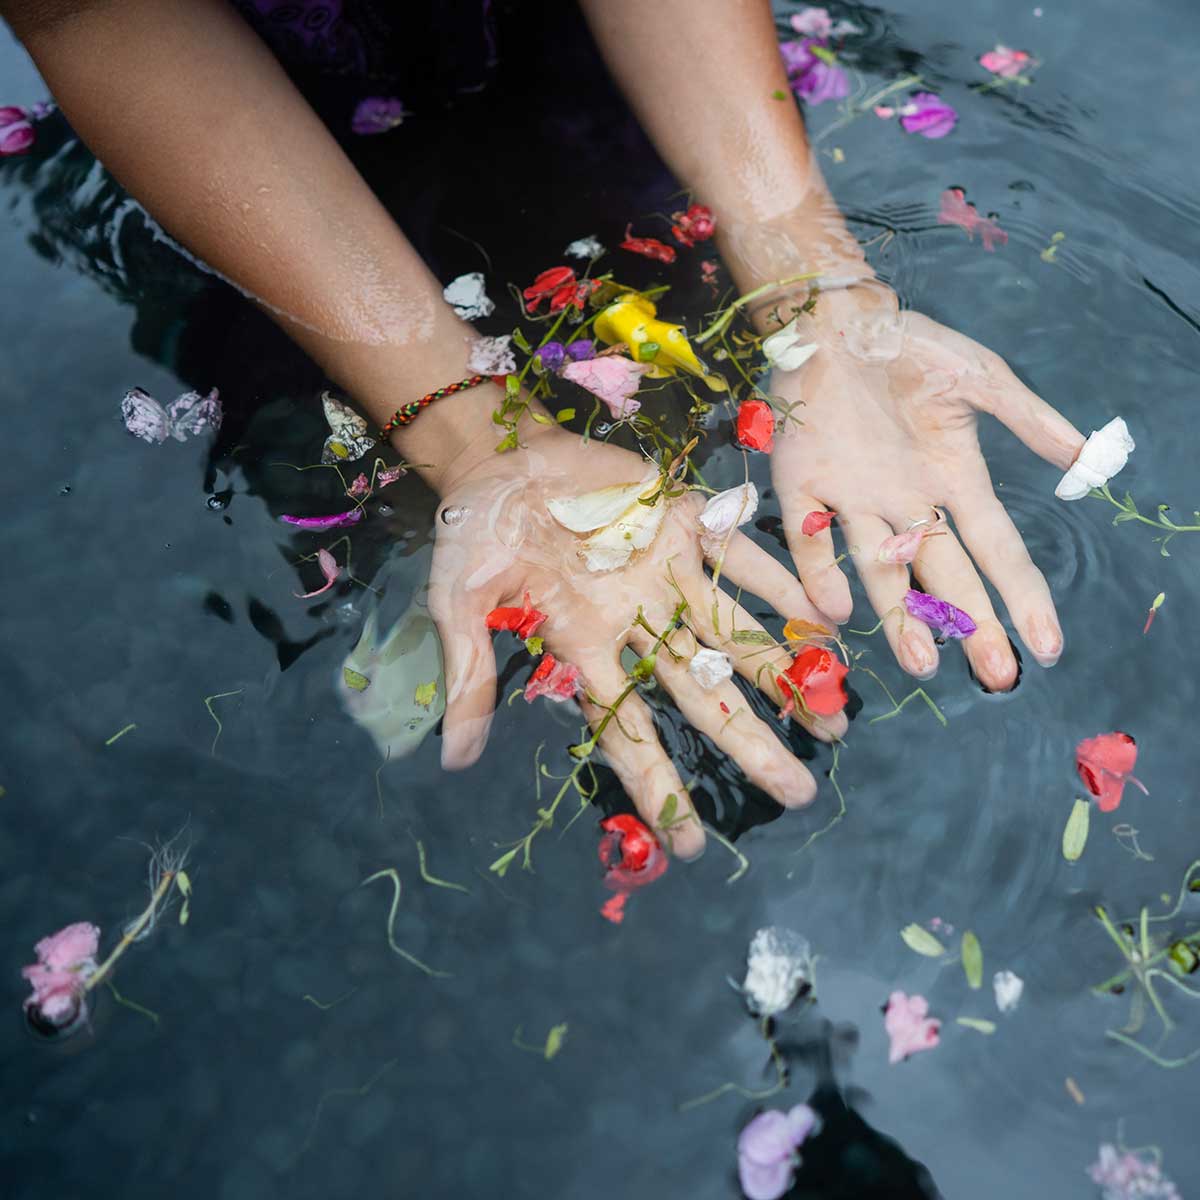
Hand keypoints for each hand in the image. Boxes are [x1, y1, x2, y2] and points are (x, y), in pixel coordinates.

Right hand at [426, 426, 846, 857]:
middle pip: (701, 694)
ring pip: (735, 635)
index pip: (628, 729)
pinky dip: (783, 587)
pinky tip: (826, 622)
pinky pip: (742, 559)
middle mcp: (637, 622)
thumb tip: (454, 760)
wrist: (500, 455)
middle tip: (799, 794)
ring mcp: (666, 574)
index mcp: (584, 647)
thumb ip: (470, 673)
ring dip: (784, 676)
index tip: (690, 846)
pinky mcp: (684, 523)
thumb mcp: (460, 602)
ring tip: (836, 724)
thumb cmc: (473, 530)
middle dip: (749, 744)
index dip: (658, 786)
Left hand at [768, 284, 1085, 690]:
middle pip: (944, 575)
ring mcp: (853, 498)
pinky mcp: (803, 485)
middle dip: (973, 625)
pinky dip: (822, 569)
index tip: (1045, 647)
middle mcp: (905, 502)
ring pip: (880, 569)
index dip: (1021, 597)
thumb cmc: (912, 347)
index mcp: (953, 480)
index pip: (996, 550)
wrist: (839, 320)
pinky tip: (838, 606)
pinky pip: (811, 537)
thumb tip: (1089, 458)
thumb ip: (1029, 419)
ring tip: (921, 663)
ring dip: (899, 616)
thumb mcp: (980, 378)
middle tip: (995, 675)